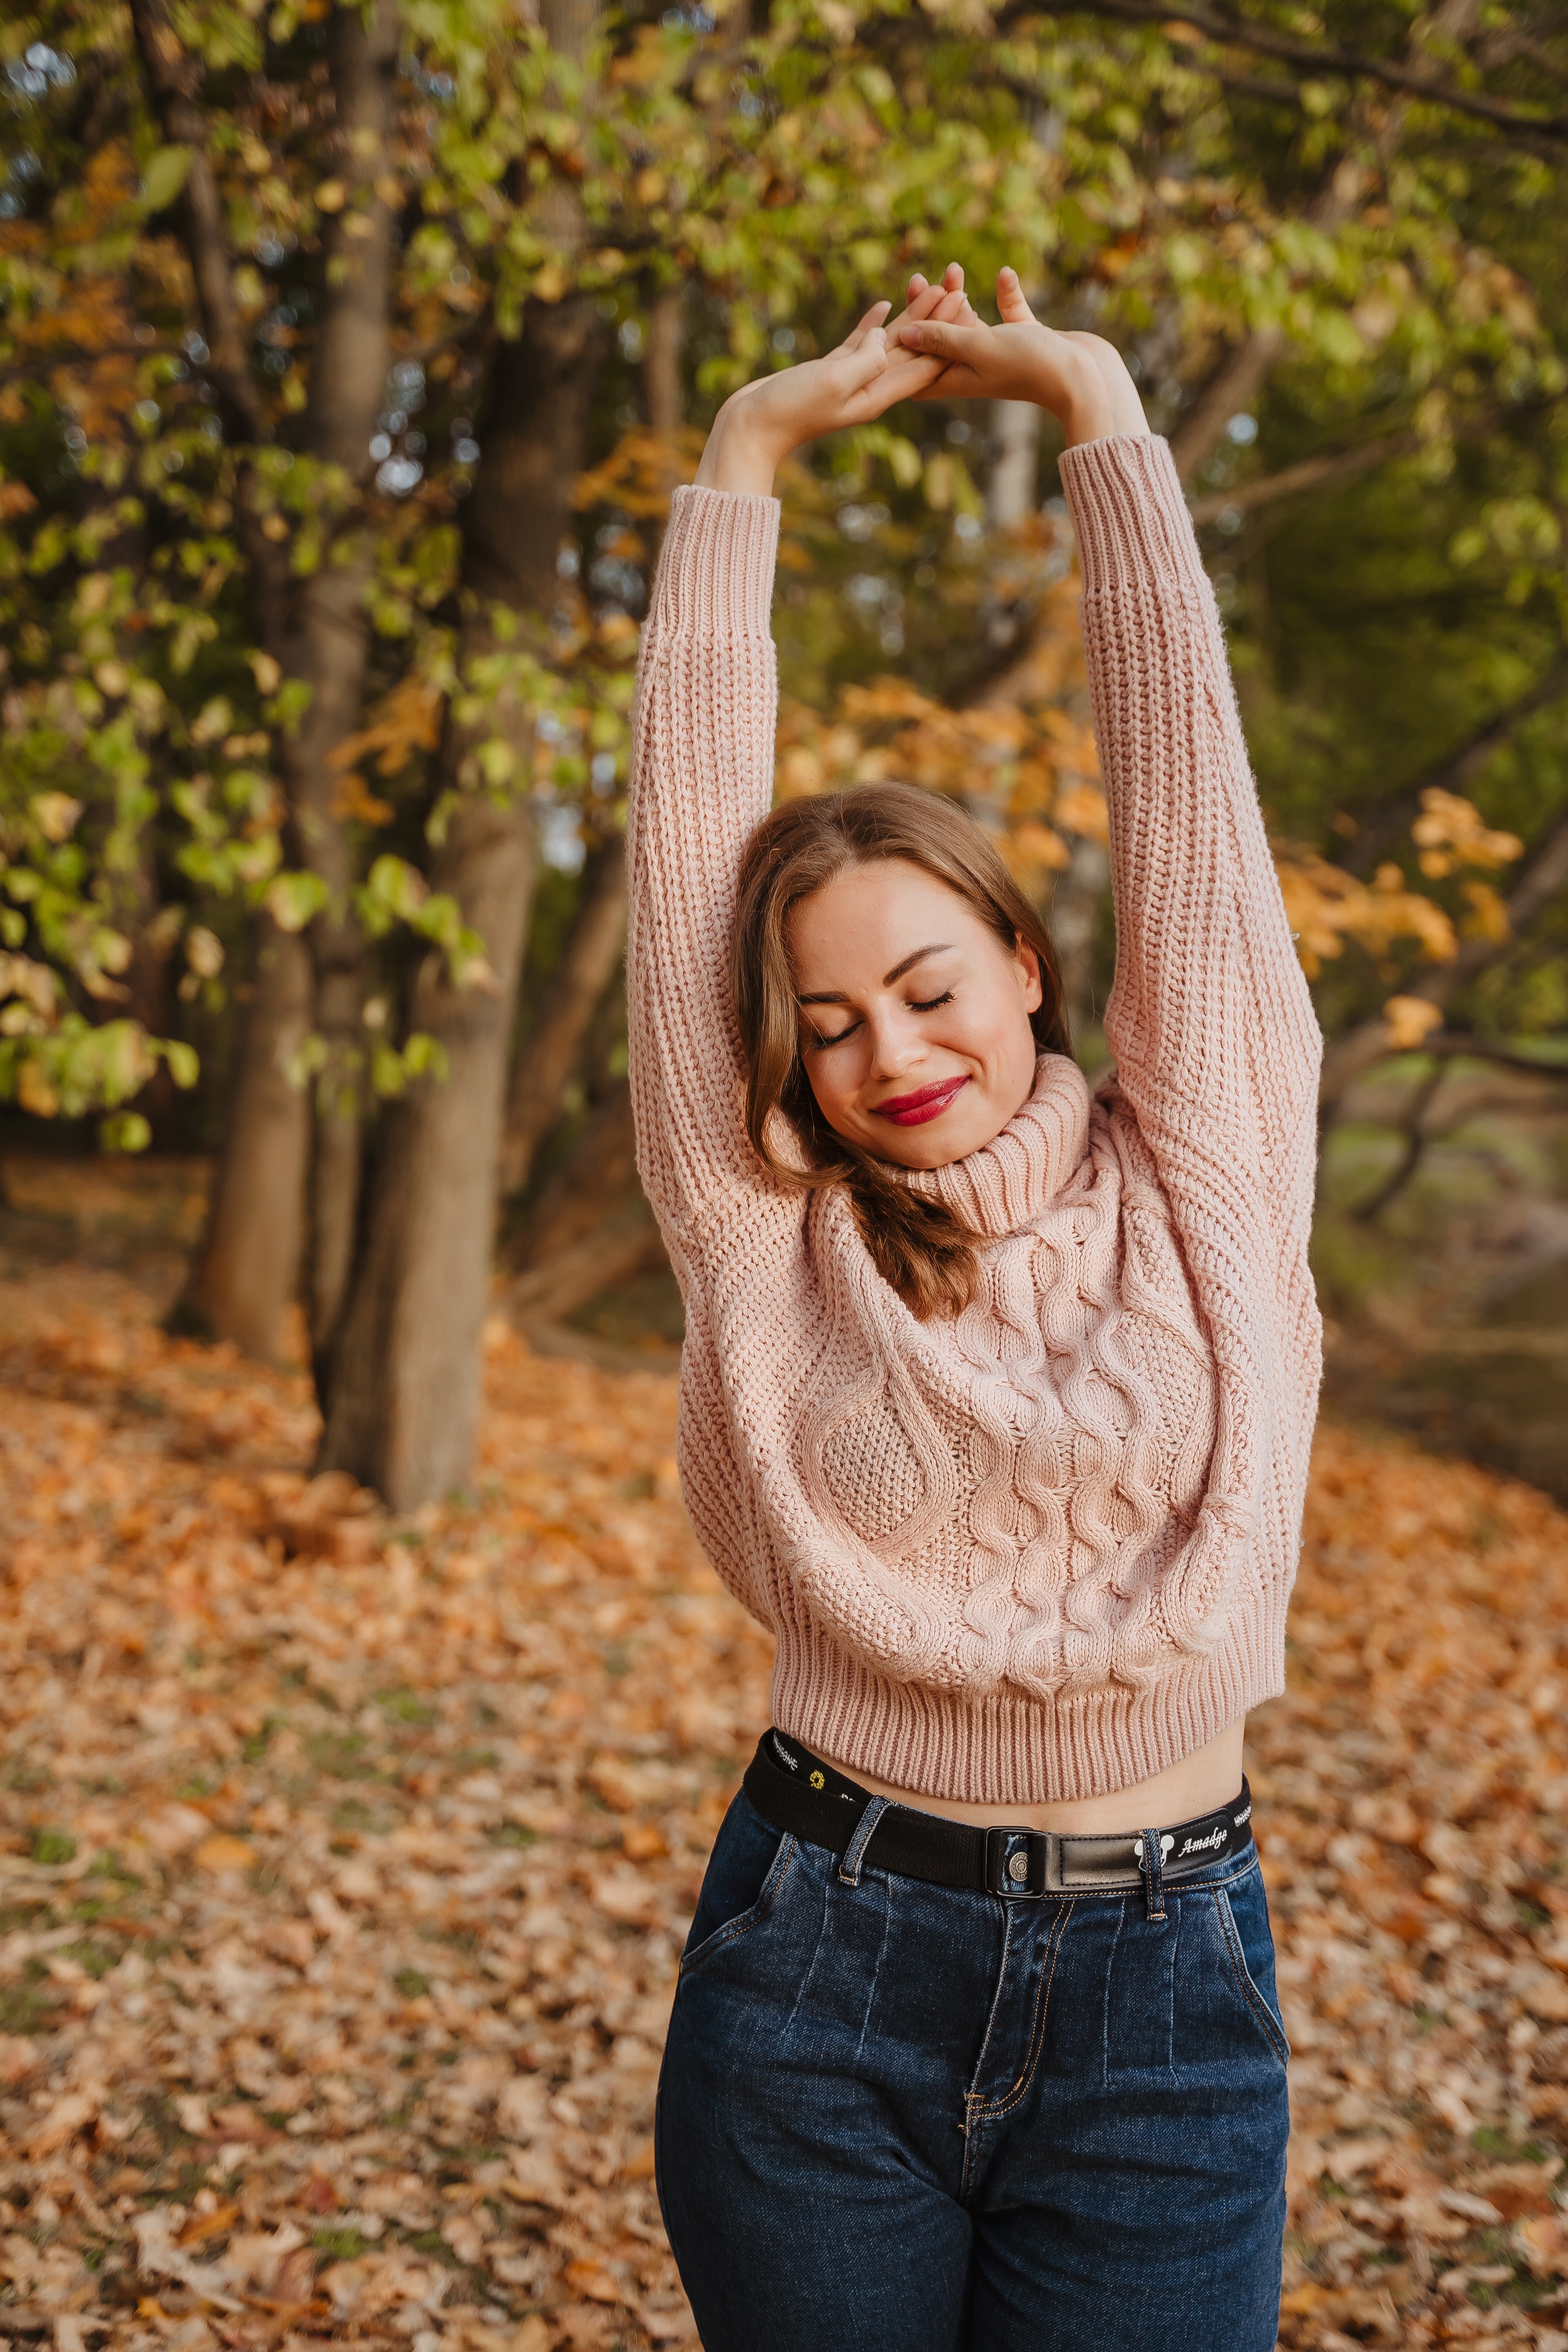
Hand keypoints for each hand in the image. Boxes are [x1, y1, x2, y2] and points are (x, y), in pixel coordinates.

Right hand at [694, 266, 972, 496]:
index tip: (966, 308)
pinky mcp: (830, 371)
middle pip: (911, 351)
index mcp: (876, 396)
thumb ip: (863, 360)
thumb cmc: (789, 409)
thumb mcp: (832, 381)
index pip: (922, 366)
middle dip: (936, 322)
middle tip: (959, 288)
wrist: (751, 425)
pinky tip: (884, 304)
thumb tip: (884, 336)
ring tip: (930, 288)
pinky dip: (873, 323)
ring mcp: (849, 379)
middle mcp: (869, 389)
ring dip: (910, 317)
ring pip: (888, 342)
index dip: (946, 336)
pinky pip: (859, 343)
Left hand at [892, 267, 1149, 447]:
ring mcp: (1003, 355)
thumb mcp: (978, 348)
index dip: (904, 344)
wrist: (1085, 377)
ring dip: (960, 298)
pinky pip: (1010, 315)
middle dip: (930, 310)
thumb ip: (941, 339)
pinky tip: (1005, 273)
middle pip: (943, 340)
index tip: (895, 314)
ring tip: (952, 268)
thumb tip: (902, 335)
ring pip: (972, 324)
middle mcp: (977, 369)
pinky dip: (1006, 295)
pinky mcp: (1027, 340)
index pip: (919, 365)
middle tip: (919, 280)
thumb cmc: (1030, 365)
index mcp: (959, 379)